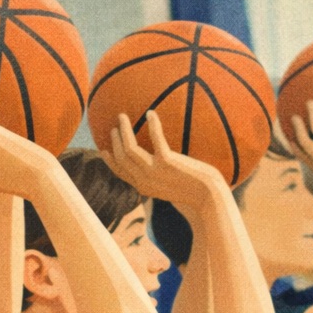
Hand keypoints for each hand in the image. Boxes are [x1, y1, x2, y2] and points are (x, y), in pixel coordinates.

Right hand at [102, 111, 223, 211]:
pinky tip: (150, 113)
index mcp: (143, 188)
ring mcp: (154, 172)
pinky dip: (153, 125)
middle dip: (114, 141)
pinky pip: (155, 138)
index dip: (109, 161)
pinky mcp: (167, 162)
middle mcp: (144, 181)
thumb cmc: (195, 194)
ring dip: (124, 130)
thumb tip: (158, 166)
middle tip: (114, 127)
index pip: (120, 173)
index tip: (103, 149)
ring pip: (129, 148)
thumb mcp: (170, 188)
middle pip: (121, 158)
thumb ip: (159, 180)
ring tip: (122, 117)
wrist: (209, 199)